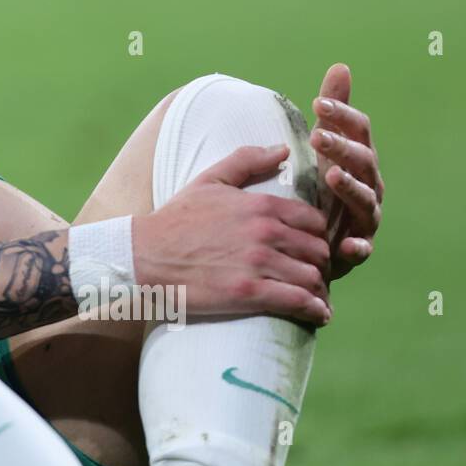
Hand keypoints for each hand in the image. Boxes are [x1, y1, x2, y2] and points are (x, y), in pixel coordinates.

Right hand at [133, 144, 332, 324]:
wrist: (144, 253)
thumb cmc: (175, 218)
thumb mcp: (209, 180)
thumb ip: (247, 160)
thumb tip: (283, 150)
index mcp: (260, 205)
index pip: (314, 222)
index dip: (319, 237)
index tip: (312, 249)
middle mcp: (265, 232)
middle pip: (318, 251)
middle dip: (322, 265)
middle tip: (315, 276)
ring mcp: (257, 263)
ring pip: (312, 278)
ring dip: (319, 291)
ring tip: (317, 299)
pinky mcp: (248, 293)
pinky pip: (297, 301)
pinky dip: (314, 310)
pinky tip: (317, 314)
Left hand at [311, 63, 382, 280]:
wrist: (316, 236)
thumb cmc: (322, 184)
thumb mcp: (324, 144)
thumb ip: (333, 110)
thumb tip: (341, 66)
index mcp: (359, 158)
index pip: (359, 130)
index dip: (343, 115)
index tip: (319, 102)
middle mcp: (369, 184)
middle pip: (363, 162)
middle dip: (342, 148)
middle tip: (317, 136)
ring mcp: (365, 215)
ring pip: (365, 200)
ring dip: (350, 188)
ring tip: (332, 177)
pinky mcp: (358, 246)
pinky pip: (362, 248)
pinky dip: (357, 246)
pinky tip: (347, 243)